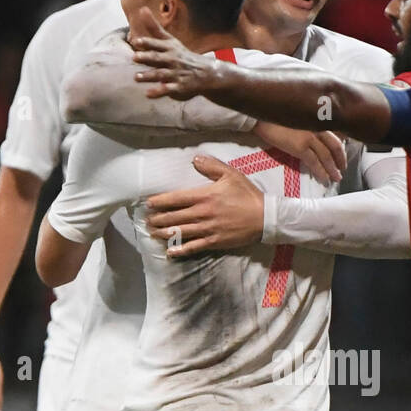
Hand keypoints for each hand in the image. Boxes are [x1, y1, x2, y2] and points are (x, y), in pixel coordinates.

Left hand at [131, 8, 217, 100]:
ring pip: (161, 74)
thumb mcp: (170, 40)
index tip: (136, 41)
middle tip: (135, 57)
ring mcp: (176, 73)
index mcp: (169, 48)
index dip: (148, 43)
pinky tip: (148, 93)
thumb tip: (142, 9)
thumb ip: (154, 27)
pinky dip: (159, 91)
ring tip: (136, 77)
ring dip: (149, 76)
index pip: (157, 44)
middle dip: (147, 58)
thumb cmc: (181, 54)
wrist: (204, 72)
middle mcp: (172, 60)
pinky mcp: (179, 86)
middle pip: (158, 58)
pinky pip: (168, 89)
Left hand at [146, 155, 264, 255]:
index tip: (149, 203)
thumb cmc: (247, 195)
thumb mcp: (231, 175)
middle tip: (146, 221)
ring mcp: (207, 229)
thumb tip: (195, 159)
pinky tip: (170, 252)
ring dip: (164, 233)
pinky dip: (180, 250)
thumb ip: (211, 166)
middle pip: (174, 217)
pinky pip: (193, 247)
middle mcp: (202, 213)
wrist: (264, 217)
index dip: (160, 201)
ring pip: (180, 232)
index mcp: (204, 196)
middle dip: (158, 219)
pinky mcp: (214, 241)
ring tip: (152, 233)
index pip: (176, 198)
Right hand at [255, 121, 345, 185]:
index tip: (344, 153)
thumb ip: (310, 124)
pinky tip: (324, 179)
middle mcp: (317, 126)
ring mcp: (310, 136)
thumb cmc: (277, 115)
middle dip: (341, 159)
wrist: (262, 116)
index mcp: (317, 118)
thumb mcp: (298, 116)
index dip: (343, 145)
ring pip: (327, 156)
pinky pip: (314, 162)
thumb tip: (319, 137)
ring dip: (333, 169)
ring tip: (336, 178)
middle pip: (335, 145)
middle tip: (343, 169)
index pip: (337, 132)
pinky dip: (321, 172)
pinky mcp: (300, 147)